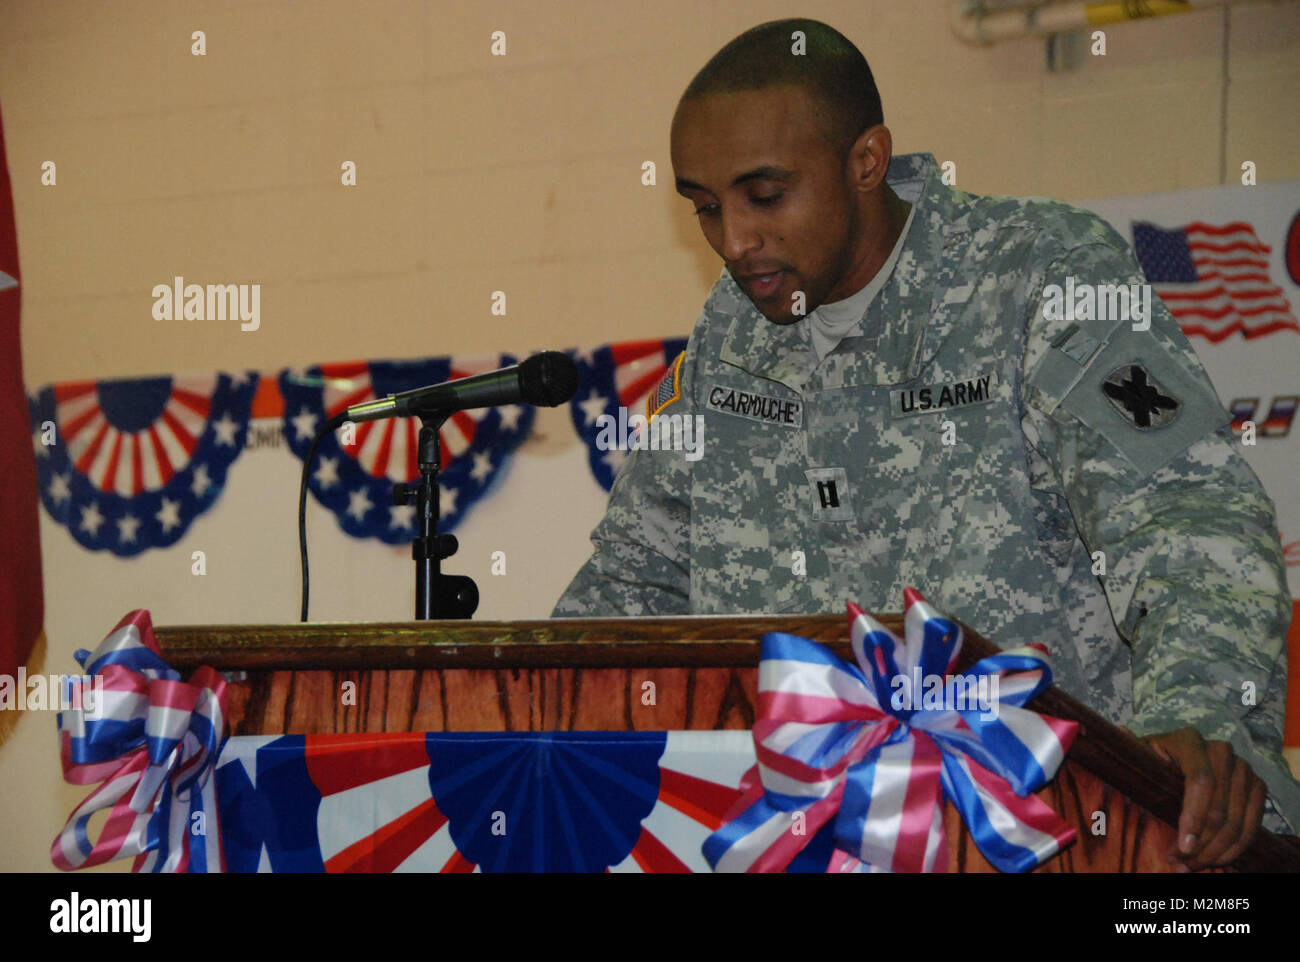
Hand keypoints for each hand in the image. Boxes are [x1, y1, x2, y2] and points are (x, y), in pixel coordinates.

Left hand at [1143, 728, 1265, 870]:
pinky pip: (1253, 824)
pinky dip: (1235, 847)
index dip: (1195, 817)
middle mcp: (1221, 750)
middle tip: (1182, 863)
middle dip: (1202, 843)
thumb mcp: (1137, 756)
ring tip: (1194, 865)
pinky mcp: (1255, 785)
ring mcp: (1242, 767)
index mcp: (1189, 740)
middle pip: (1220, 808)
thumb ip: (1130, 750)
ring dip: (1217, 851)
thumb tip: (1122, 731)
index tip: (1183, 846)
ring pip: (1237, 821)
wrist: (1175, 761)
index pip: (1202, 781)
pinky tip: (1216, 859)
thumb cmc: (1151, 762)